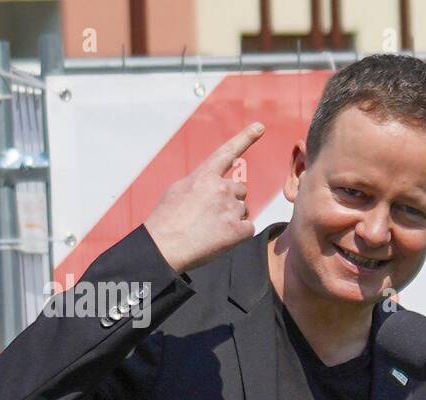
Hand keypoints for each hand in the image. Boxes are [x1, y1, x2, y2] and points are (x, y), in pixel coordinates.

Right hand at [142, 121, 264, 273]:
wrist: (165, 246)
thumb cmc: (167, 220)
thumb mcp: (179, 190)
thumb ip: (201, 182)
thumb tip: (214, 181)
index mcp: (204, 175)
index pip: (228, 152)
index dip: (245, 138)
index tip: (260, 127)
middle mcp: (222, 188)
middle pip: (240, 189)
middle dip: (230, 200)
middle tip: (210, 215)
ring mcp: (232, 208)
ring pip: (243, 209)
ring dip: (232, 217)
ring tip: (210, 228)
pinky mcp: (240, 229)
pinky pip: (247, 227)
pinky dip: (237, 234)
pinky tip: (219, 238)